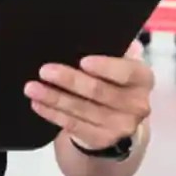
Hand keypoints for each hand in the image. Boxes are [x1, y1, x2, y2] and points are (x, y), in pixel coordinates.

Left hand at [24, 40, 153, 151]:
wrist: (118, 117)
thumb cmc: (114, 81)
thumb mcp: (118, 62)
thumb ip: (111, 49)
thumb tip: (93, 36)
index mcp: (142, 79)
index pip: (126, 72)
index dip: (105, 67)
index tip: (83, 61)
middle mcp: (137, 105)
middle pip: (99, 91)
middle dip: (69, 80)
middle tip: (45, 70)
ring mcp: (121, 126)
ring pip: (82, 109)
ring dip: (54, 97)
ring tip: (32, 87)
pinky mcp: (102, 139)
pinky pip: (73, 125)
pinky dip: (53, 113)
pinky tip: (38, 103)